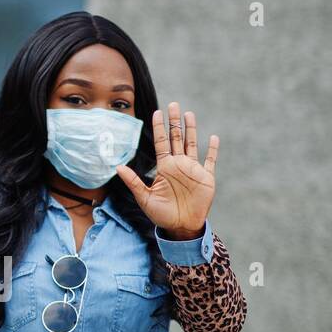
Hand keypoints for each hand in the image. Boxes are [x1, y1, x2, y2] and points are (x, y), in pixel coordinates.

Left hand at [115, 101, 217, 238]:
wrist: (181, 227)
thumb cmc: (162, 215)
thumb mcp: (145, 198)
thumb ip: (133, 182)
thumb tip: (117, 167)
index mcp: (165, 167)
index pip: (161, 142)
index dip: (159, 127)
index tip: (157, 112)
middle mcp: (178, 164)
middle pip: (176, 137)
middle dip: (175, 121)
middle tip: (173, 104)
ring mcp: (193, 169)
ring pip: (192, 143)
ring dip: (191, 129)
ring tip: (188, 113)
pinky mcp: (206, 177)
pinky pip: (210, 160)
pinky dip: (213, 149)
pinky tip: (213, 137)